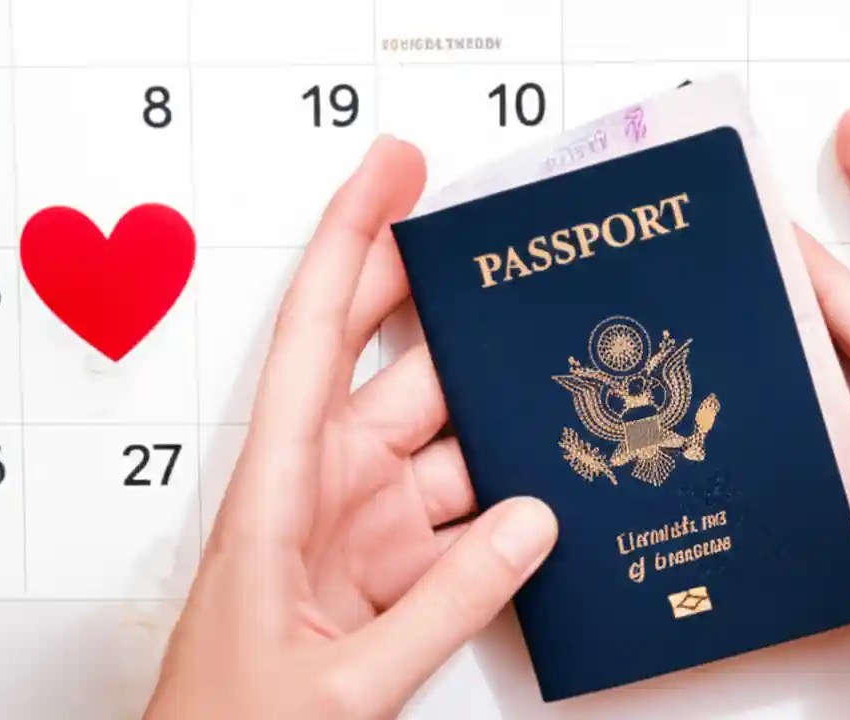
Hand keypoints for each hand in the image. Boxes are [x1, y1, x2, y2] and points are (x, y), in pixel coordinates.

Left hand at [145, 137, 557, 719]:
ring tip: (571, 375)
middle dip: (439, 293)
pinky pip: (467, 520)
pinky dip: (514, 508)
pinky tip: (560, 492)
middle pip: (389, 364)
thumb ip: (445, 608)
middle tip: (501, 240)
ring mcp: (366, 531)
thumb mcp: (340, 685)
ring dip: (501, 415)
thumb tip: (532, 526)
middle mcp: (324, 492)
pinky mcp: (396, 574)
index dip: (350, 241)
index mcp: (279, 492)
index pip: (313, 335)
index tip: (389, 171)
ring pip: (446, 443)